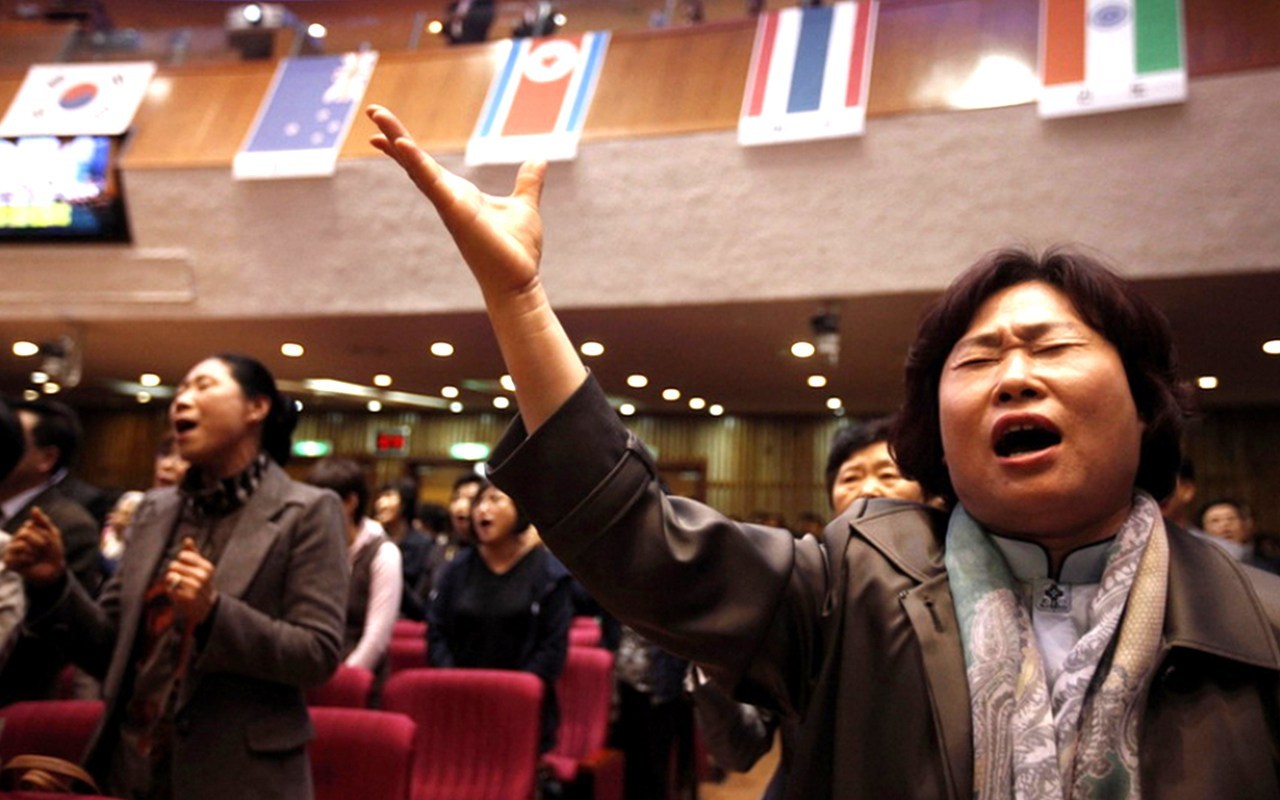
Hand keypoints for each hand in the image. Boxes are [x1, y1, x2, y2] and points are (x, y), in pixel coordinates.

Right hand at [4, 506, 66, 585]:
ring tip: (37, 556)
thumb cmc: (53, 550)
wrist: (54, 569)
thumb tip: (34, 508)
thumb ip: (43, 521)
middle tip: (43, 549)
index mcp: (25, 530)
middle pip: (24, 533)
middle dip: (39, 542)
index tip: (48, 540)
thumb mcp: (52, 533)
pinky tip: (31, 562)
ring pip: (20, 545)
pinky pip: (16, 558)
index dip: (43, 533)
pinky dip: (28, 560)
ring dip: (34, 551)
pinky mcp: (9, 562)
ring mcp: (11, 550)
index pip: (29, 525)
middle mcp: (16, 538)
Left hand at [166, 537, 217, 625]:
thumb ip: (193, 553)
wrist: (205, 606)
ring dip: (170, 581)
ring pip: (170, 576)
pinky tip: (177, 593)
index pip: (183, 555)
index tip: (184, 567)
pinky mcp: (187, 597)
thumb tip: (187, 539)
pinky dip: (170, 590)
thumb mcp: (200, 567)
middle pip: (174, 565)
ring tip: (178, 586)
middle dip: (172, 571)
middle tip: (178, 578)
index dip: (179, 560)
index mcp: (206, 566)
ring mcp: (195, 587)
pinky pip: (169, 588)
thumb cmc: (199, 583)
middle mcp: (202, 576)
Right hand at [367, 103, 584, 431]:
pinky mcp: (455, 212)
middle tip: (372, 109)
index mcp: (460, 195)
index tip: (384, 131)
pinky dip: (417, 163)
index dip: (406, 147)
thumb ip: (527, 182)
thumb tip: (538, 159)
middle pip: (414, 161)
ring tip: (378, 115)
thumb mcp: (524, 206)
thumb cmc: (517, 251)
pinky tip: (402, 144)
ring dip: (397, 140)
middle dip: (392, 134)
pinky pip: (432, 183)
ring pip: (417, 167)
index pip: (426, 165)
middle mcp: (448, 198)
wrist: (519, 283)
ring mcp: (448, 205)